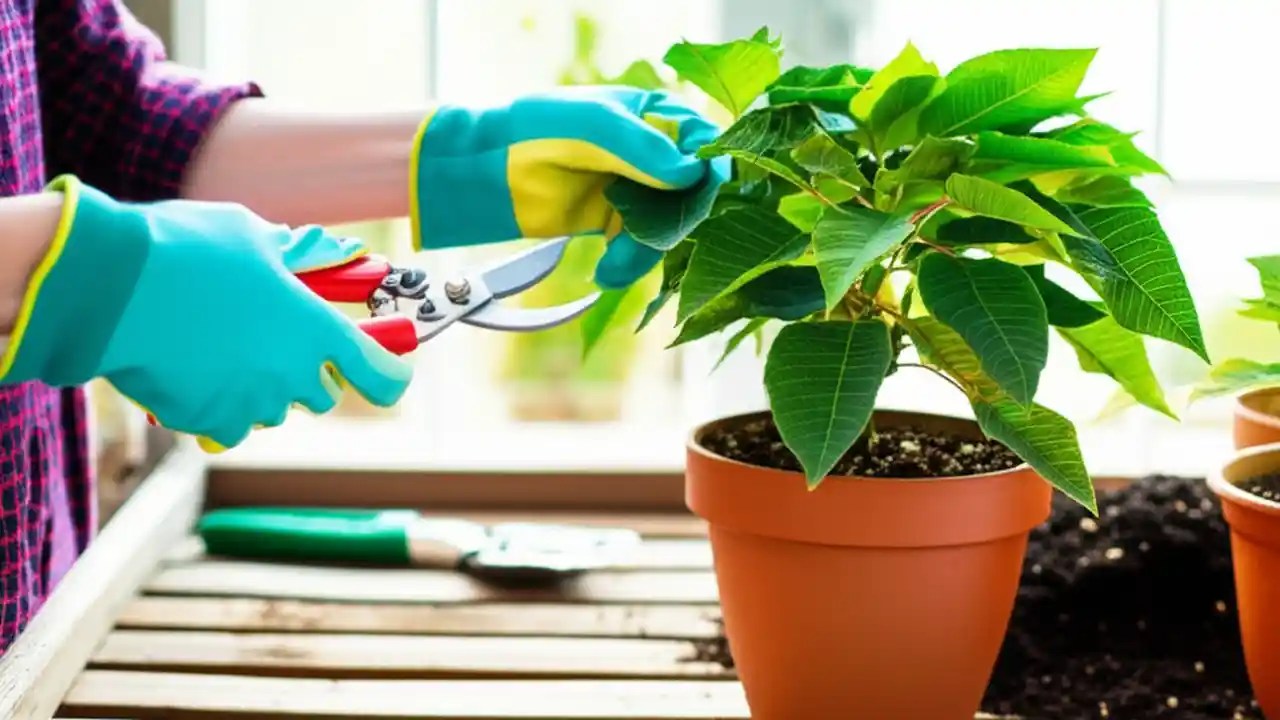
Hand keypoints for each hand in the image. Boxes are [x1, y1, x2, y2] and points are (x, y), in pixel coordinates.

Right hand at [0, 175, 413, 448]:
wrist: (109, 285)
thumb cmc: (186, 249)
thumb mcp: (253, 236)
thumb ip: (298, 255)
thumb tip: (331, 250)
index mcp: (317, 329)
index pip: (380, 373)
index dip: (388, 374)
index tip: (389, 373)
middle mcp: (293, 374)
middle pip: (323, 393)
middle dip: (308, 371)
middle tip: (275, 338)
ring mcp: (251, 403)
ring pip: (272, 407)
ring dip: (260, 385)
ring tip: (221, 343)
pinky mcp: (207, 421)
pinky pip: (227, 422)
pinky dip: (217, 403)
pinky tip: (191, 367)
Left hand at [409, 86, 728, 287]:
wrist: (490, 170)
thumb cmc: (539, 129)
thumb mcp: (595, 126)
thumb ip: (644, 148)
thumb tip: (692, 174)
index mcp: (657, 114)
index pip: (704, 142)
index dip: (705, 170)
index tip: (690, 191)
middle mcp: (655, 152)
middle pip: (694, 191)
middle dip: (674, 220)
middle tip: (648, 237)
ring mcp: (637, 188)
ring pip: (670, 225)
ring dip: (649, 248)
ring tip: (614, 263)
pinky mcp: (618, 221)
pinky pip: (643, 247)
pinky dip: (631, 262)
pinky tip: (607, 272)